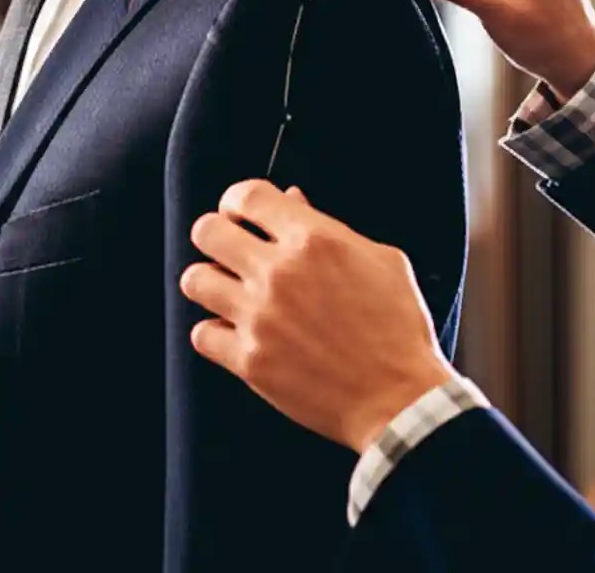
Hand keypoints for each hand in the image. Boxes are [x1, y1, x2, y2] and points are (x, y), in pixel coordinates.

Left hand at [179, 181, 456, 453]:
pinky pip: (202, 334)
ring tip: (229, 291)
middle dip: (216, 235)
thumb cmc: (398, 329)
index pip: (247, 195)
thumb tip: (292, 201)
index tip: (241, 214)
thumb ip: (331, 227)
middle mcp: (279, 274)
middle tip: (230, 250)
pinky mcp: (249, 360)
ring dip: (210, 282)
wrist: (399, 398)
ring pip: (195, 280)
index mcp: (314, 240)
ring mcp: (259, 318)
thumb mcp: (382, 261)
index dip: (237, 200)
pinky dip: (215, 332)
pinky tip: (235, 332)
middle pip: (207, 231)